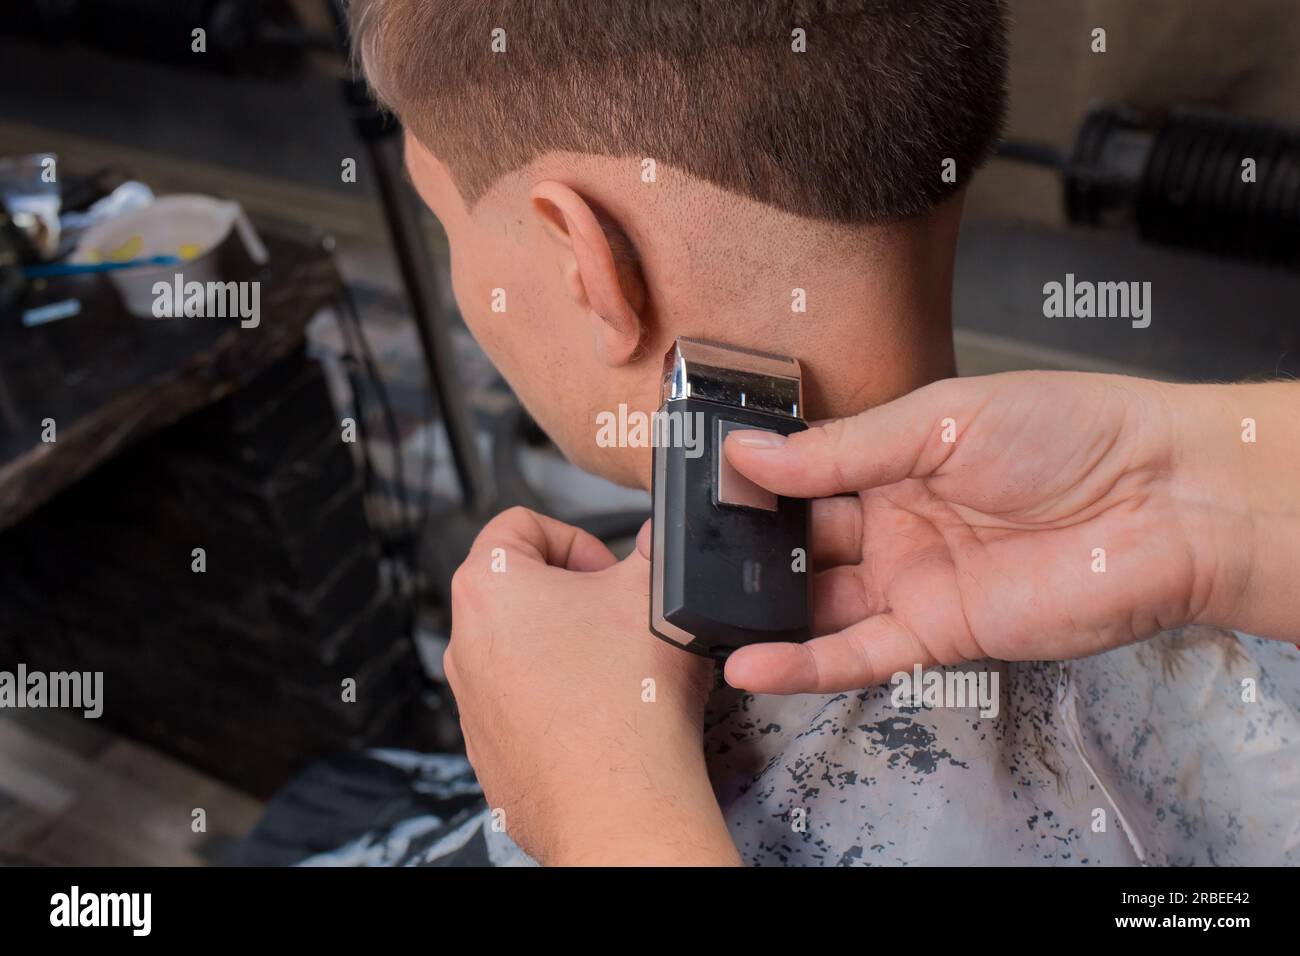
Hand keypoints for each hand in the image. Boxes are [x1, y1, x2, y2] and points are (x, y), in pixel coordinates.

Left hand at [445, 507, 738, 864]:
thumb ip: (652, 547)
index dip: (576, 539)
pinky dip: (558, 701)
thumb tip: (651, 541)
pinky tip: (602, 716)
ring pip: (520, 648)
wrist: (621, 804)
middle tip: (619, 619)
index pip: (520, 523)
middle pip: (519, 589)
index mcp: (490, 586)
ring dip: (566, 649)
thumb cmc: (628, 705)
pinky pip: (522, 705)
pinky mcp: (488, 748)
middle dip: (573, 596)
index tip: (607, 572)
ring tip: (616, 671)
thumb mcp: (657, 593)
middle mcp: (465, 642)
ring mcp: (471, 701)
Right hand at [721, 371, 1297, 693]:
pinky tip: (750, 663)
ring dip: (761, 610)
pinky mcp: (936, 634)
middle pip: (801, 542)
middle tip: (684, 548)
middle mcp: (895, 522)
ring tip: (696, 613)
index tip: (697, 481)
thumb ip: (843, 448)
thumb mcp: (941, 418)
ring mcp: (912, 581)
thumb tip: (750, 454)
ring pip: (817, 603)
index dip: (755, 480)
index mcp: (894, 459)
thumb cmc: (1071, 432)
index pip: (805, 474)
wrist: (1163, 500)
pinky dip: (802, 664)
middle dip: (746, 547)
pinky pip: (856, 653)